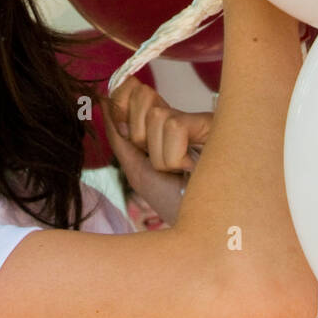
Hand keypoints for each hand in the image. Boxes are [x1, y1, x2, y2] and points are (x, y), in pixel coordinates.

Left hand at [100, 79, 212, 227]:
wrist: (203, 227)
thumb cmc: (174, 202)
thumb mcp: (138, 168)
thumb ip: (120, 136)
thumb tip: (102, 98)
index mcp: (159, 124)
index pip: (133, 89)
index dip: (121, 100)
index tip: (125, 131)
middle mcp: (179, 115)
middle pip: (141, 95)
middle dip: (140, 135)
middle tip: (159, 162)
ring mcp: (197, 119)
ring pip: (156, 115)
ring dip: (159, 155)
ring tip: (178, 170)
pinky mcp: (214, 123)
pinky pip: (174, 126)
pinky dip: (173, 156)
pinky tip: (191, 168)